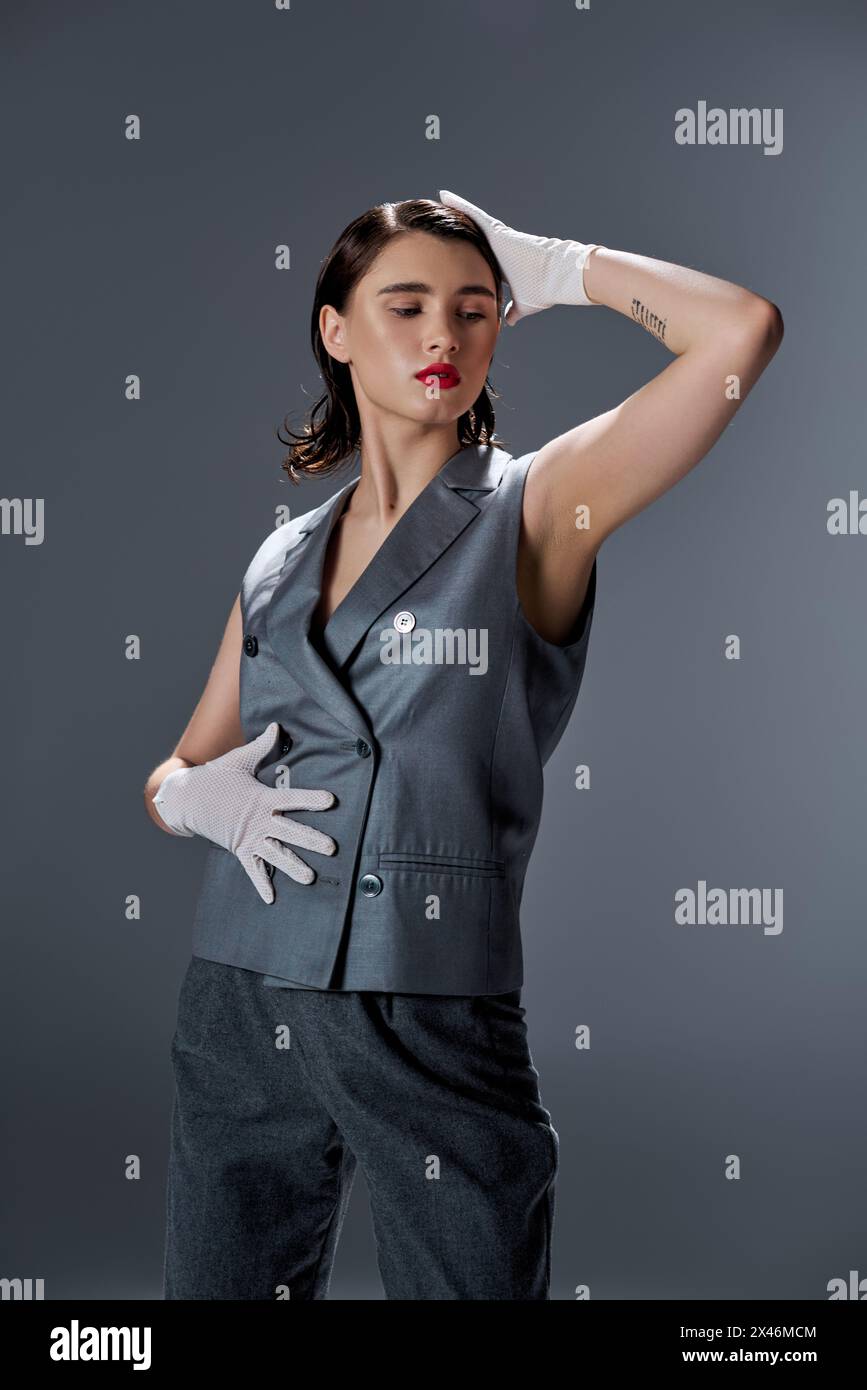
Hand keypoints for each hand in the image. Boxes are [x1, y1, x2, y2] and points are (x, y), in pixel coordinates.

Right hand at [153, 721, 336, 903]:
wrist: (186, 799)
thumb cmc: (216, 777)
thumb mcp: (239, 760)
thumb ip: (261, 746)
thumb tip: (277, 725)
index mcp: (261, 798)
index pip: (291, 798)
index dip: (311, 799)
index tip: (331, 801)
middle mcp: (258, 821)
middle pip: (290, 832)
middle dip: (311, 840)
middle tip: (331, 848)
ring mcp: (248, 838)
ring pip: (275, 855)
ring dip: (292, 867)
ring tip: (310, 878)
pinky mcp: (239, 850)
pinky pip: (252, 870)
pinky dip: (261, 884)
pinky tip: (271, 898)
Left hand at [438, 189, 600, 325]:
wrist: (557, 277)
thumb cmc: (544, 290)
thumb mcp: (524, 304)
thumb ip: (514, 311)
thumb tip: (508, 320)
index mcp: (501, 263)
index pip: (479, 255)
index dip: (466, 252)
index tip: (454, 249)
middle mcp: (498, 247)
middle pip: (473, 233)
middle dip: (458, 226)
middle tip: (440, 217)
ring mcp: (498, 237)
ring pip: (472, 219)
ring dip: (456, 209)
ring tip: (441, 198)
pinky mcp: (498, 230)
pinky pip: (473, 214)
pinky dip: (459, 205)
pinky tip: (445, 197)